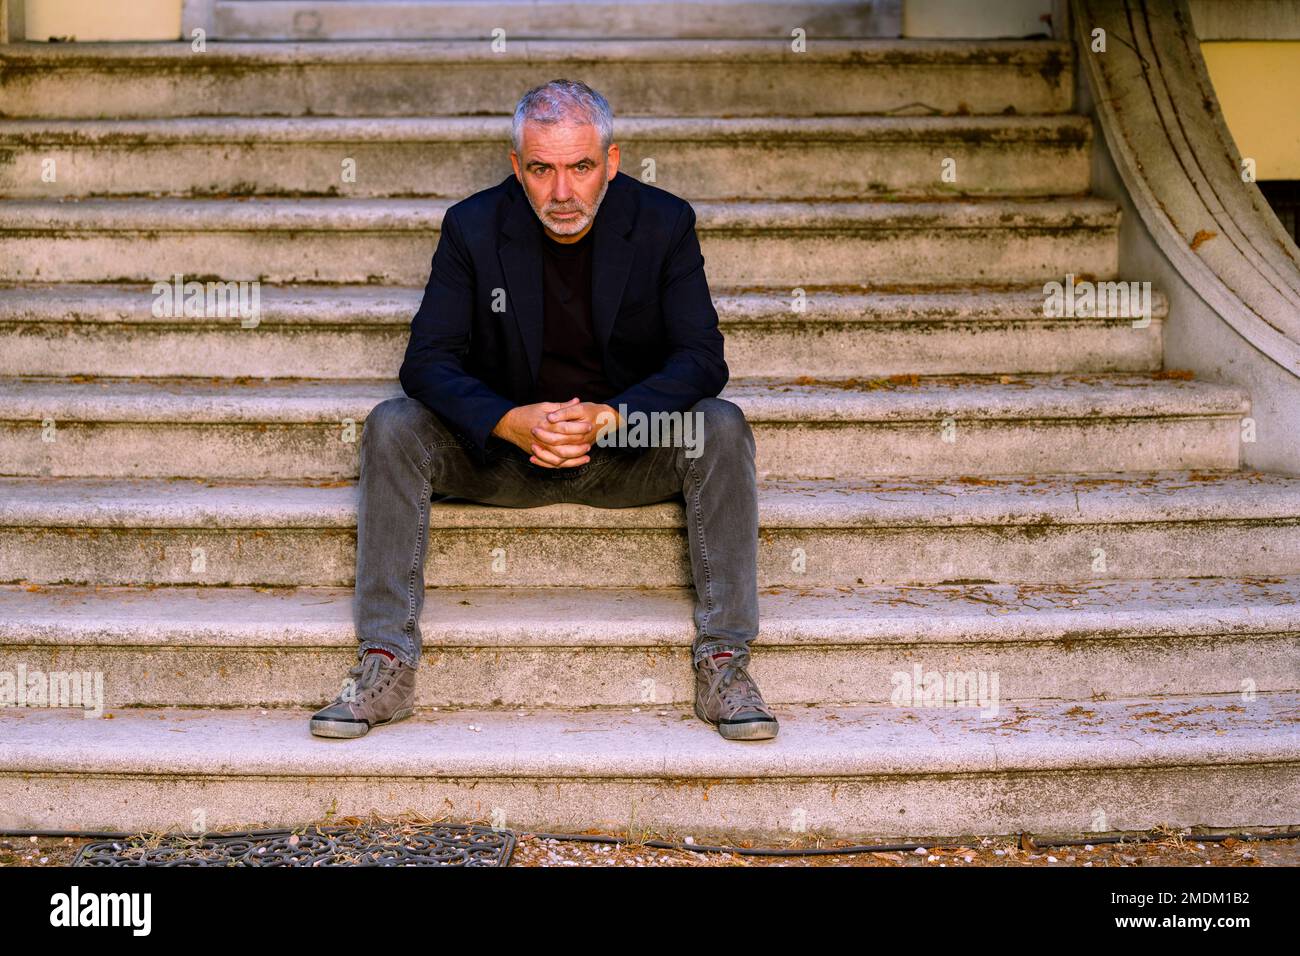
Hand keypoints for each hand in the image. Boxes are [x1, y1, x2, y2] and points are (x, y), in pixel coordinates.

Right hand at [492, 398, 619, 467]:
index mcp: (546, 424)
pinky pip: (553, 464)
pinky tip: (575, 463)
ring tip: (586, 455)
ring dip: (575, 458)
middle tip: (590, 443)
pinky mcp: (538, 454)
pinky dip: (565, 465)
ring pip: (560, 458)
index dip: (579, 428)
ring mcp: (541, 448)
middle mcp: (544, 438)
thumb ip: (562, 406)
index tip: (590, 426)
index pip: (566, 428)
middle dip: (579, 445)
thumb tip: (577, 401)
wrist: (509, 424)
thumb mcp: (544, 406)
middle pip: (564, 445)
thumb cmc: (527, 413)